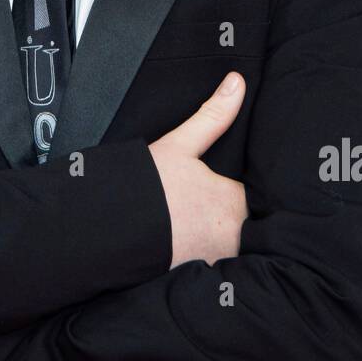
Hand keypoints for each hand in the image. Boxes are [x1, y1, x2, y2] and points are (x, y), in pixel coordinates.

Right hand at [148, 72, 248, 268]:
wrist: (108, 229)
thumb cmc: (146, 187)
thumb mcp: (180, 145)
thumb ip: (213, 116)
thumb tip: (237, 82)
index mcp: (234, 201)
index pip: (252, 193)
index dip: (235, 187)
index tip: (217, 186)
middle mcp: (233, 235)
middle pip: (243, 221)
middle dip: (226, 215)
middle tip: (199, 207)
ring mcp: (216, 260)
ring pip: (227, 243)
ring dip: (214, 237)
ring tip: (190, 226)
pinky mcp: (198, 277)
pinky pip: (209, 264)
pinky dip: (199, 255)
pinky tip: (182, 245)